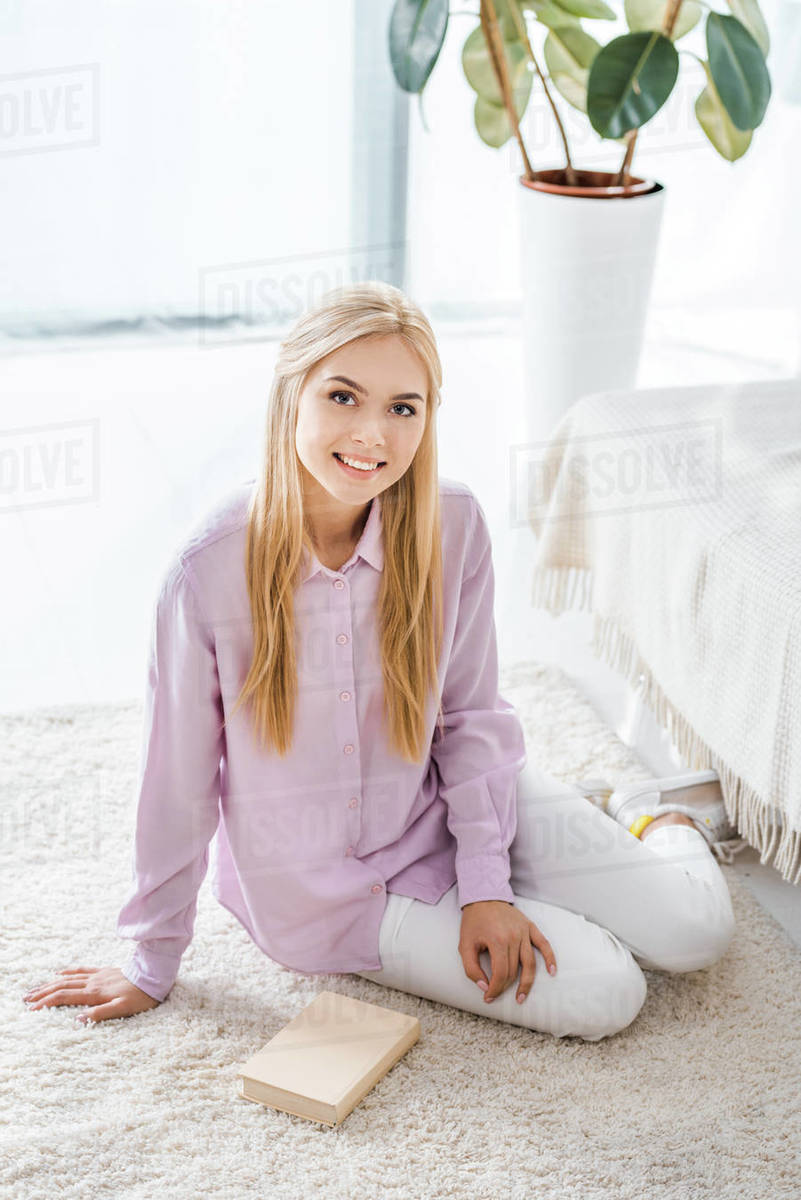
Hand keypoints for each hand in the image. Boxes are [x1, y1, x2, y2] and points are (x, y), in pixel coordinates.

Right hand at [22, 966, 160, 1022]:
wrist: (154, 976)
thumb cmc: (140, 997)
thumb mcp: (123, 1009)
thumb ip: (101, 1014)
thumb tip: (78, 1019)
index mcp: (95, 993)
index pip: (64, 997)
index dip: (46, 1002)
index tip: (31, 1009)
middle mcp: (93, 982)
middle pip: (61, 986)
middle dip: (42, 993)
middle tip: (25, 999)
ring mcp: (98, 975)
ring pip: (68, 978)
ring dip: (50, 983)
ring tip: (35, 988)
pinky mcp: (104, 971)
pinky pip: (81, 970)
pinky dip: (67, 972)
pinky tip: (60, 973)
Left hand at [459, 900, 556, 1004]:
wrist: (483, 897)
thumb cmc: (473, 922)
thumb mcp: (464, 945)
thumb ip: (471, 968)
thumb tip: (484, 986)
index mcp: (497, 940)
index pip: (501, 973)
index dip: (494, 989)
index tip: (488, 997)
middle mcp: (514, 937)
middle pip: (514, 971)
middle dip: (504, 987)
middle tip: (496, 995)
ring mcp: (524, 931)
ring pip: (530, 963)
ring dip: (526, 983)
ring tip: (521, 997)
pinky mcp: (530, 927)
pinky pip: (544, 944)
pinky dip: (550, 958)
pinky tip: (552, 972)